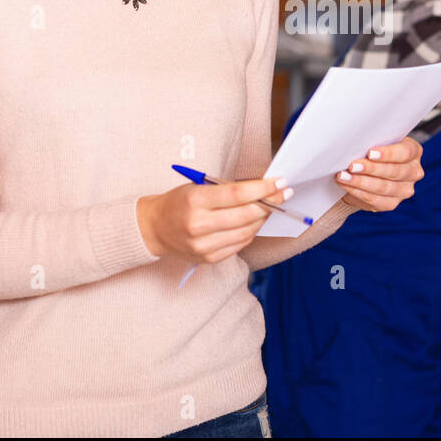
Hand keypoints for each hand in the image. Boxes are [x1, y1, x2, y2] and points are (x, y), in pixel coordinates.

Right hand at [136, 177, 289, 263]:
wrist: (155, 228)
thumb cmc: (179, 202)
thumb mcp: (198, 186)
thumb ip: (228, 189)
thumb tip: (263, 188)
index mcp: (195, 201)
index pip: (238, 194)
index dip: (264, 188)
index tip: (281, 182)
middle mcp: (199, 225)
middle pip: (246, 214)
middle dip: (271, 203)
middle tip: (284, 193)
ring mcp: (204, 245)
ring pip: (247, 231)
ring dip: (263, 218)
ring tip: (270, 206)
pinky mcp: (209, 258)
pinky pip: (240, 244)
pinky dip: (251, 231)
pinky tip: (254, 221)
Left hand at [336, 136, 424, 211]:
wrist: (366, 171)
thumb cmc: (371, 150)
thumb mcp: (376, 141)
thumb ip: (372, 141)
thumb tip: (356, 144)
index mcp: (413, 152)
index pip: (405, 152)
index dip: (388, 154)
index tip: (370, 153)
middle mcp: (413, 172)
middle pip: (394, 171)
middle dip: (371, 169)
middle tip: (352, 165)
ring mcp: (404, 190)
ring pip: (383, 187)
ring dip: (360, 182)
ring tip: (343, 176)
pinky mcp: (391, 204)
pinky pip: (374, 200)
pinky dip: (357, 192)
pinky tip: (346, 185)